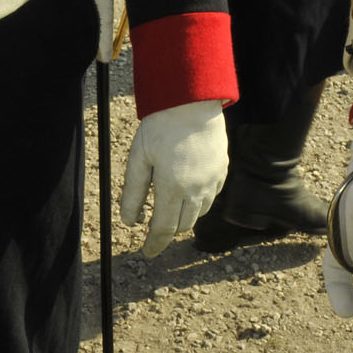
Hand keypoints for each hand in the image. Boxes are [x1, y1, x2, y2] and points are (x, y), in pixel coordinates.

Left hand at [120, 100, 228, 256]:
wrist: (192, 100)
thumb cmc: (161, 126)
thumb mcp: (139, 158)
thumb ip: (133, 193)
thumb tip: (130, 222)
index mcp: (173, 187)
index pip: (164, 229)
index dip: (154, 244)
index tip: (146, 252)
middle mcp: (196, 189)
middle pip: (182, 225)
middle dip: (167, 229)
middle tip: (154, 225)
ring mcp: (213, 180)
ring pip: (199, 213)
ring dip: (184, 215)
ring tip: (170, 203)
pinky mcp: (222, 170)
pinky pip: (212, 196)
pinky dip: (199, 200)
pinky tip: (188, 188)